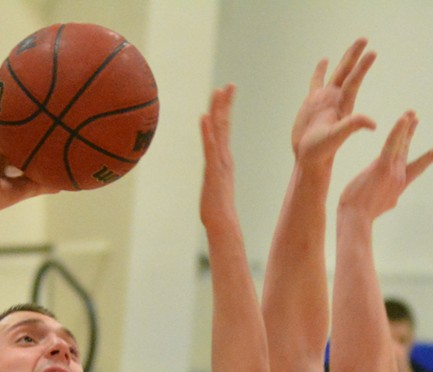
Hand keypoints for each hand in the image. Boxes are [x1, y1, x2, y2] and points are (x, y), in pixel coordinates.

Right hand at [0, 109, 59, 204]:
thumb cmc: (8, 194)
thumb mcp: (31, 186)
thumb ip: (45, 183)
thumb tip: (63, 185)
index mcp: (11, 163)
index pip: (22, 146)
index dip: (30, 136)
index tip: (42, 125)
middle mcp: (1, 152)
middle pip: (11, 131)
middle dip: (18, 119)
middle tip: (29, 103)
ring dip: (3, 108)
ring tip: (11, 90)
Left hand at [199, 85, 238, 229]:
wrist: (222, 224)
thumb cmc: (217, 210)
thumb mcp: (214, 188)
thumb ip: (214, 177)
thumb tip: (213, 175)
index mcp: (224, 160)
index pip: (225, 130)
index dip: (225, 111)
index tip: (226, 93)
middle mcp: (224, 158)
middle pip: (225, 125)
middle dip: (226, 104)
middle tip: (228, 85)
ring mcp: (219, 164)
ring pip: (219, 132)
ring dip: (218, 111)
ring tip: (218, 92)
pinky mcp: (213, 171)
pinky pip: (210, 148)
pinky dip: (207, 132)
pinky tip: (205, 117)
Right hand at [290, 38, 376, 165]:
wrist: (308, 158)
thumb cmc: (321, 151)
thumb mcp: (338, 137)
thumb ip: (353, 126)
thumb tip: (373, 123)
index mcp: (343, 105)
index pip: (354, 81)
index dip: (362, 67)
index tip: (372, 52)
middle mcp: (336, 99)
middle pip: (347, 72)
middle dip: (355, 55)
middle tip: (364, 39)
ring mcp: (325, 99)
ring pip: (336, 73)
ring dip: (345, 59)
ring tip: (354, 45)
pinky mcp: (312, 102)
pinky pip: (317, 82)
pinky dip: (320, 71)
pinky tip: (324, 61)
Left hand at [336, 111, 432, 221]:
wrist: (356, 221)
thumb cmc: (360, 215)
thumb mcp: (377, 204)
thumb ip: (386, 196)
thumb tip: (392, 198)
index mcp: (398, 186)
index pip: (414, 167)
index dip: (427, 157)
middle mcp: (399, 178)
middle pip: (406, 150)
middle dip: (410, 133)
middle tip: (416, 118)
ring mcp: (392, 172)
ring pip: (401, 144)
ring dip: (406, 127)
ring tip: (412, 113)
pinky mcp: (382, 167)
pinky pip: (391, 144)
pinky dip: (398, 131)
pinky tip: (404, 119)